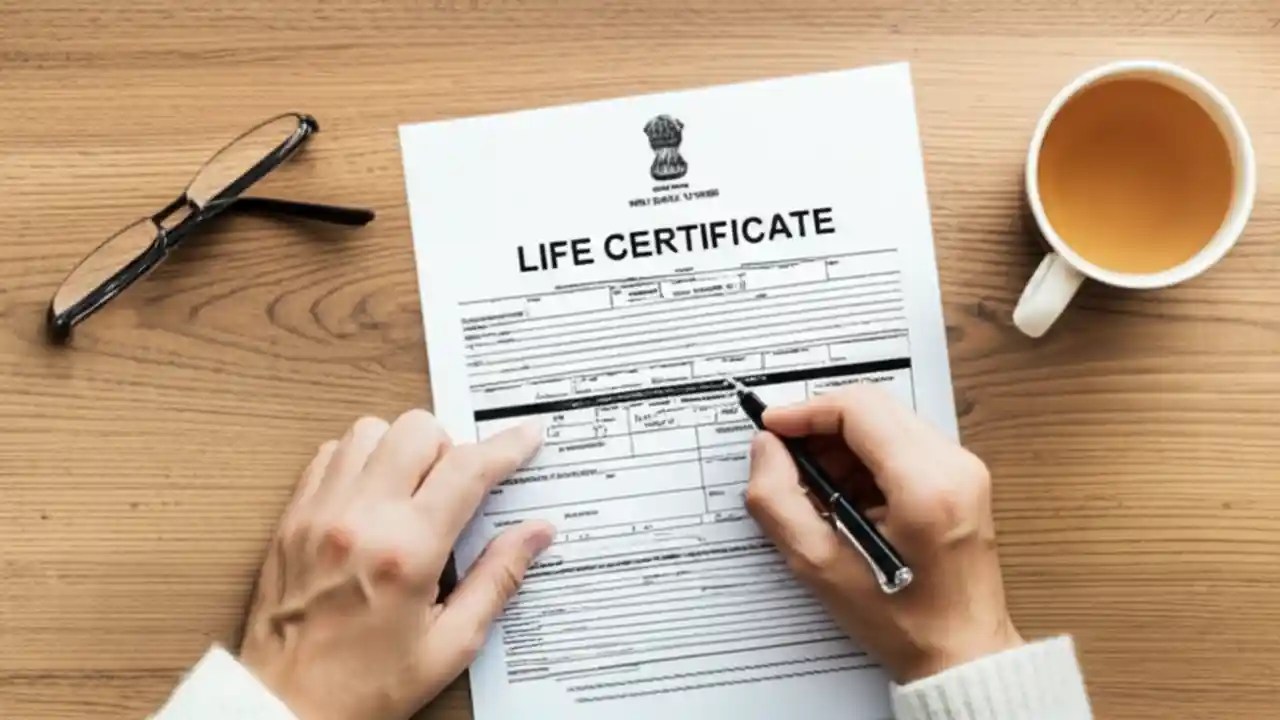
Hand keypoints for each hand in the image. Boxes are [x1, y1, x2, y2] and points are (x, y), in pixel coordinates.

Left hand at [239, 411, 552, 719]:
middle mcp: (360, 519)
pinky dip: (359, 460)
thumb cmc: (364, 686)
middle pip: (417, 429)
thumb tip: (537, 533)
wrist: (283, 706)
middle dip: (450, 446)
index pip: (467, 469)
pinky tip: (372, 496)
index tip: (526, 438)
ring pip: (370, 430)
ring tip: (413, 490)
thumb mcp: (449, 646)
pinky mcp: (292, 517)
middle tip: (458, 486)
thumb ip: (497, 580)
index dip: (506, 447)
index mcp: (406, 552)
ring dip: (401, 448)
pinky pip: (330, 454)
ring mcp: (320, 512)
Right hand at [744, 385, 1022, 682]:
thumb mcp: (821, 567)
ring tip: (817, 490)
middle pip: (873, 406)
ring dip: (842, 443)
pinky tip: (846, 496)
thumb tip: (766, 449)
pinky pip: (903, 442)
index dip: (805, 411)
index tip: (771, 428)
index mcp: (925, 486)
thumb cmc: (903, 623)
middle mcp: (954, 466)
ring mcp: (964, 469)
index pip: (858, 409)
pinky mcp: (962, 478)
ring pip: (887, 421)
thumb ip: (780, 501)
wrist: (963, 654)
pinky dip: (865, 457)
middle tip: (786, 459)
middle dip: (821, 425)